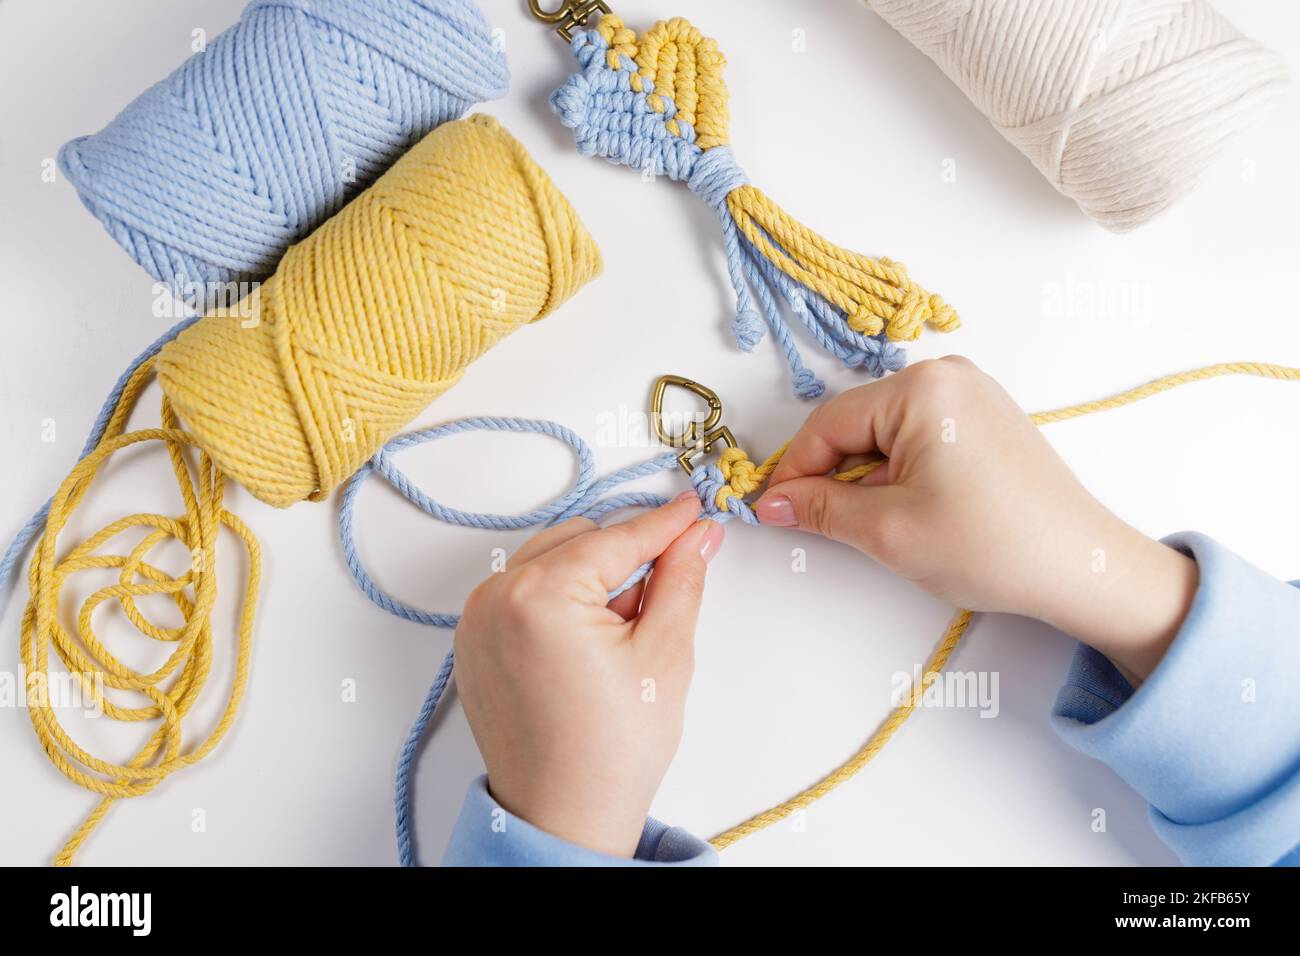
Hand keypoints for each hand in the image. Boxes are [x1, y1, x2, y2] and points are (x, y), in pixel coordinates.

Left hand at [454, 494, 723, 856]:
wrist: (563, 818)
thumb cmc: (610, 752)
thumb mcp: (665, 655)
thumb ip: (680, 580)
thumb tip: (696, 536)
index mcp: (539, 596)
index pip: (616, 539)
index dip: (664, 524)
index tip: (693, 510)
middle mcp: (494, 598)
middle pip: (578, 540)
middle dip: (624, 558)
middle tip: (663, 594)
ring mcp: (475, 621)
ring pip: (548, 561)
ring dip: (590, 577)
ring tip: (623, 631)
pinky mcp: (472, 643)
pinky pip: (521, 592)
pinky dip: (558, 599)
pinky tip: (589, 642)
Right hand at [754, 357, 1196, 684]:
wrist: (1079, 566)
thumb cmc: (992, 545)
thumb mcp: (887, 530)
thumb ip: (820, 509)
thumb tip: (775, 502)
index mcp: (922, 388)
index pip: (828, 424)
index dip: (794, 471)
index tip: (773, 509)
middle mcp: (948, 374)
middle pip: (856, 423)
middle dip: (832, 474)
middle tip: (819, 524)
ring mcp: (972, 393)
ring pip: (885, 432)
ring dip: (867, 475)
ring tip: (876, 524)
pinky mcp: (986, 417)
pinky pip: (918, 434)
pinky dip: (899, 470)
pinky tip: (908, 509)